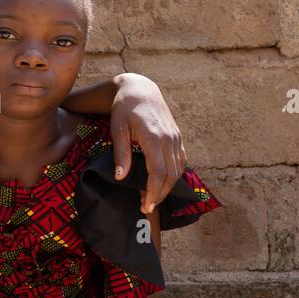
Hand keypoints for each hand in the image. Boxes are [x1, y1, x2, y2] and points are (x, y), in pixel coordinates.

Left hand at [110, 74, 185, 213]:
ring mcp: (176, 138)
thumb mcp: (118, 129)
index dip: (153, 191)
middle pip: (171, 174)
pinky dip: (174, 176)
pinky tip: (162, 184)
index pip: (158, 171)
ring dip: (168, 187)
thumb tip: (121, 177)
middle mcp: (170, 138)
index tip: (146, 205)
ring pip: (179, 170)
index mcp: (154, 137)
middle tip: (147, 207)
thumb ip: (121, 153)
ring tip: (152, 199)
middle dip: (161, 194)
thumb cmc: (124, 109)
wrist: (140, 90)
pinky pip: (181, 161)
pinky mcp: (178, 138)